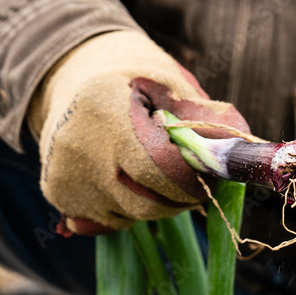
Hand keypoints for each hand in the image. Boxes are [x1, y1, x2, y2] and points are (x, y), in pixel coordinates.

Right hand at [28, 30, 250, 234]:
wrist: (72, 74)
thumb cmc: (132, 76)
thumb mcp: (168, 81)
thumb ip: (201, 114)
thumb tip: (238, 144)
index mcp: (104, 108)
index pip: (156, 166)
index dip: (190, 178)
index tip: (208, 173)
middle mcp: (76, 147)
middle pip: (145, 200)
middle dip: (180, 196)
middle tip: (193, 179)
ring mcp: (63, 175)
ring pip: (130, 216)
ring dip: (157, 203)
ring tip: (157, 168)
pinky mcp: (57, 194)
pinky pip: (109, 220)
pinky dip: (130, 207)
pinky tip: (129, 177)